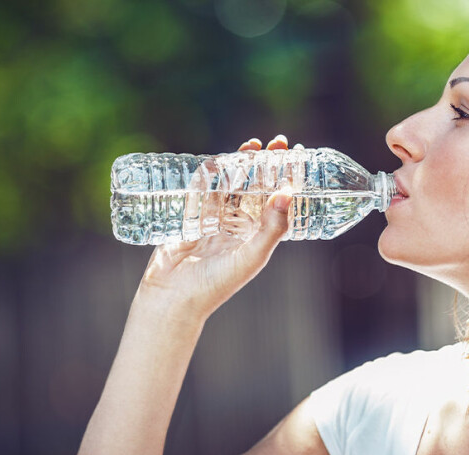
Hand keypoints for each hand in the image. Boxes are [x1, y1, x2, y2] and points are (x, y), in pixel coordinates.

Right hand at [133, 134, 296, 321]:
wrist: (173, 298)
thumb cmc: (216, 284)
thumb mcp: (252, 256)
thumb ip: (272, 227)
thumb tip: (288, 192)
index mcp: (258, 237)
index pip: (277, 201)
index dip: (287, 179)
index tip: (295, 156)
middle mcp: (239, 228)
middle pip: (256, 188)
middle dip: (265, 165)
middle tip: (274, 142)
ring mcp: (215, 223)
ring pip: (230, 187)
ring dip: (240, 166)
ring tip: (250, 146)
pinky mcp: (191, 220)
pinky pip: (202, 192)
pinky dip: (208, 176)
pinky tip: (214, 161)